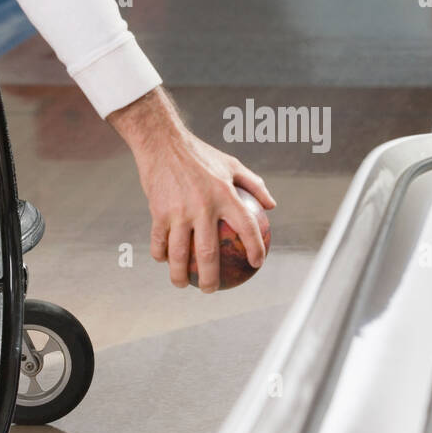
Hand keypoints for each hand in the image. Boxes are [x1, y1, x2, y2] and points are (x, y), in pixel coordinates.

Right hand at [108, 88, 275, 292]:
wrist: (162, 142)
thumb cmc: (200, 154)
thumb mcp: (231, 163)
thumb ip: (254, 184)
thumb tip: (271, 206)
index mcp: (225, 195)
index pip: (246, 228)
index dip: (255, 248)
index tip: (257, 263)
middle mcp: (203, 206)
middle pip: (209, 253)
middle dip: (210, 278)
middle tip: (211, 290)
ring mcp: (179, 211)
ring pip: (180, 253)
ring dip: (180, 274)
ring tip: (183, 284)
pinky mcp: (159, 212)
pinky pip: (159, 240)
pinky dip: (160, 254)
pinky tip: (163, 262)